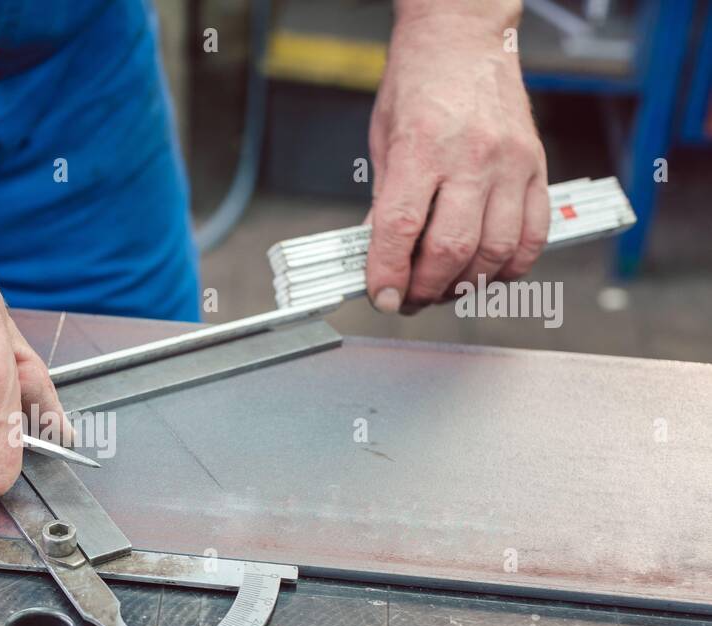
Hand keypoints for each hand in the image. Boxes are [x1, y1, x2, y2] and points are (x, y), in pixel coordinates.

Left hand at [365, 6, 549, 313]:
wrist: (464, 37)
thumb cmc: (421, 81)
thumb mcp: (383, 140)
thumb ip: (384, 202)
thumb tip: (378, 257)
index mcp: (421, 147)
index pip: (400, 228)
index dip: (388, 274)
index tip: (382, 298)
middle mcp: (471, 156)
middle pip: (451, 248)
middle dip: (426, 289)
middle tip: (410, 298)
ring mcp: (511, 163)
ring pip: (495, 251)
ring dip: (466, 285)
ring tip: (443, 289)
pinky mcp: (537, 167)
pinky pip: (534, 235)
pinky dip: (511, 266)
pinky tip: (487, 272)